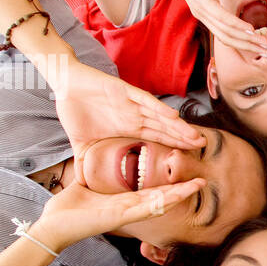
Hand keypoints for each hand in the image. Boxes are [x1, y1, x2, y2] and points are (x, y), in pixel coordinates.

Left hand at [30, 177, 204, 251]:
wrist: (51, 227)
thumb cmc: (66, 211)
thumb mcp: (83, 188)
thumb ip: (91, 177)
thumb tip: (88, 165)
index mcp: (122, 203)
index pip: (151, 192)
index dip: (169, 185)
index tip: (183, 175)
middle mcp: (127, 209)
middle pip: (161, 198)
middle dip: (182, 190)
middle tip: (202, 181)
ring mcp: (124, 214)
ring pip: (158, 203)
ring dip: (178, 195)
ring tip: (196, 186)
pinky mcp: (116, 217)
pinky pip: (142, 209)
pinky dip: (159, 203)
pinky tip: (173, 197)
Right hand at [53, 62, 205, 183]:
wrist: (64, 83)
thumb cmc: (75, 110)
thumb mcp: (82, 143)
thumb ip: (86, 161)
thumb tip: (81, 182)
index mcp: (128, 127)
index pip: (155, 138)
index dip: (172, 146)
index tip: (188, 158)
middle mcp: (134, 115)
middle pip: (163, 128)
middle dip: (182, 137)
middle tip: (202, 146)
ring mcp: (131, 103)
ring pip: (159, 116)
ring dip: (176, 125)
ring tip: (194, 135)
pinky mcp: (123, 90)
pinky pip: (144, 99)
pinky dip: (158, 107)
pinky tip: (173, 116)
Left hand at [144, 0, 266, 57]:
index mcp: (205, 9)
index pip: (227, 32)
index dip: (245, 41)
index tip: (262, 43)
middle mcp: (202, 14)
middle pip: (228, 39)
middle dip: (250, 46)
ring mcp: (200, 8)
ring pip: (227, 32)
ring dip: (248, 40)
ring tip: (264, 44)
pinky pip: (222, 17)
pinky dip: (237, 25)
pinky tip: (251, 30)